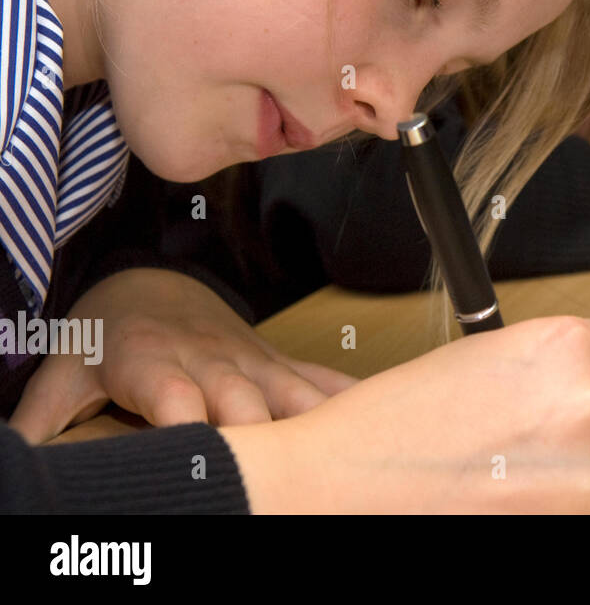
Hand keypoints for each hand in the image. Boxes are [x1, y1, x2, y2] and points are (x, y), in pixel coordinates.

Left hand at [9, 268, 356, 442]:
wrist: (148, 281)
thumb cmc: (104, 338)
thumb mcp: (60, 375)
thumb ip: (39, 423)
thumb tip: (20, 465)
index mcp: (153, 362)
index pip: (176, 397)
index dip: (188, 431)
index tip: (195, 464)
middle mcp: (211, 360)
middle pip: (247, 406)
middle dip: (261, 443)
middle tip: (270, 485)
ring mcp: (253, 361)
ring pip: (296, 394)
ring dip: (317, 429)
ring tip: (337, 467)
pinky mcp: (278, 364)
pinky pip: (324, 380)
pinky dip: (351, 402)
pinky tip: (377, 427)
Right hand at [221, 316, 589, 512]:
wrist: (331, 496)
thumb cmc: (388, 432)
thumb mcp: (478, 365)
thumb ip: (548, 371)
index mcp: (564, 347)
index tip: (587, 397)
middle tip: (533, 457)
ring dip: (579, 493)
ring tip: (504, 491)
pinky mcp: (581, 533)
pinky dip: (563, 524)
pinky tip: (505, 514)